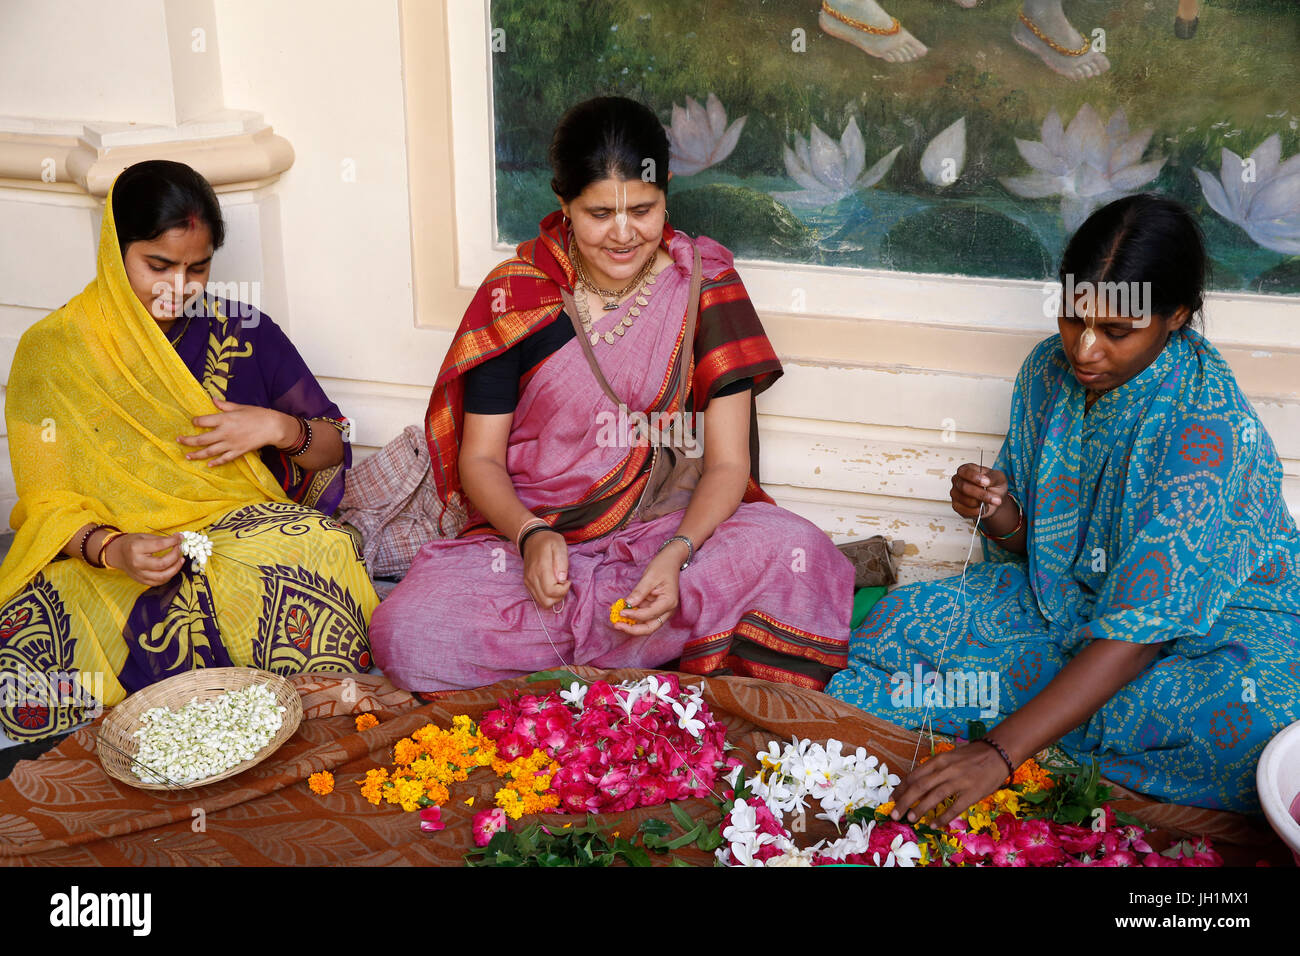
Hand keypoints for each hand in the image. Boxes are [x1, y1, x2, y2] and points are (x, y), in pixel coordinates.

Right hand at [104, 533, 184, 587]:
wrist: (118, 554)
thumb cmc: (132, 543)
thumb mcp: (144, 536)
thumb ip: (161, 539)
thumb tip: (178, 538)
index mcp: (136, 548)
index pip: (159, 545)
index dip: (173, 541)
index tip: (179, 538)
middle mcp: (137, 563)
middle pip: (162, 563)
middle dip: (175, 556)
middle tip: (179, 549)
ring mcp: (139, 574)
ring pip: (162, 576)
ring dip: (175, 568)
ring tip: (180, 560)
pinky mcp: (141, 580)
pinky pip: (158, 582)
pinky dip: (169, 576)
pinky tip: (172, 568)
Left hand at [179, 399, 296, 466]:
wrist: (273, 427)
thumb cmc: (258, 414)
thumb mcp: (240, 407)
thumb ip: (225, 405)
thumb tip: (213, 400)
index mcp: (225, 419)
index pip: (203, 421)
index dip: (196, 421)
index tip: (193, 421)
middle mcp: (225, 432)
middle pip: (202, 439)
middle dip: (188, 440)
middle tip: (179, 440)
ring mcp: (231, 444)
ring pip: (210, 451)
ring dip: (197, 454)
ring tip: (188, 456)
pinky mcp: (238, 451)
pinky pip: (224, 458)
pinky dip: (216, 462)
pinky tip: (209, 464)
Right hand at [522, 530, 569, 609]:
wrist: (531, 539)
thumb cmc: (548, 541)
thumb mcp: (559, 545)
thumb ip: (562, 562)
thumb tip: (562, 579)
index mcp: (541, 568)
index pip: (551, 591)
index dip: (563, 590)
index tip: (568, 580)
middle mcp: (532, 577)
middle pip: (546, 601)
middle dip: (559, 597)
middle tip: (564, 584)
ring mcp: (528, 581)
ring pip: (542, 602)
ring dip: (554, 598)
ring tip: (559, 584)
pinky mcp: (527, 583)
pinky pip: (538, 597)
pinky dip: (547, 595)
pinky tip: (552, 584)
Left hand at [613, 548, 681, 635]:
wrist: (671, 560)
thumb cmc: (663, 566)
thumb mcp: (650, 577)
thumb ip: (639, 592)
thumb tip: (628, 604)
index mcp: (668, 602)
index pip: (649, 615)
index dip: (634, 615)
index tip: (621, 611)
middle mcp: (667, 610)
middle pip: (649, 628)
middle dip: (632, 629)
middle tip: (617, 625)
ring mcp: (661, 610)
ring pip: (646, 624)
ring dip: (631, 624)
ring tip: (616, 620)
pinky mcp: (655, 608)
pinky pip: (643, 616)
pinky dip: (632, 616)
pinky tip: (621, 612)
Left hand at [889, 741, 1009, 828]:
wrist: (997, 753)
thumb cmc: (971, 756)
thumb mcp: (949, 757)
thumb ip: (934, 769)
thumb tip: (916, 784)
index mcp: (938, 760)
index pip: (915, 775)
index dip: (901, 788)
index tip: (892, 799)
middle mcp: (946, 769)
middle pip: (920, 786)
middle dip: (905, 800)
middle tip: (895, 813)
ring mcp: (959, 781)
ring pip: (934, 796)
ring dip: (920, 808)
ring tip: (910, 819)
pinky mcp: (972, 792)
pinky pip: (955, 807)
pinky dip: (943, 817)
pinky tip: (935, 824)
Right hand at [949, 463, 1008, 519]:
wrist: (995, 499)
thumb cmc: (994, 485)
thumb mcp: (998, 478)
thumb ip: (992, 477)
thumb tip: (986, 480)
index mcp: (965, 470)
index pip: (964, 471)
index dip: (974, 477)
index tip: (986, 483)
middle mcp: (957, 480)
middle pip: (964, 487)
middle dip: (981, 494)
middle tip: (996, 499)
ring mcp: (955, 493)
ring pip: (964, 500)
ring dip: (980, 504)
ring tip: (990, 503)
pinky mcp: (956, 506)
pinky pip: (964, 510)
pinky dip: (975, 511)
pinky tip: (982, 508)